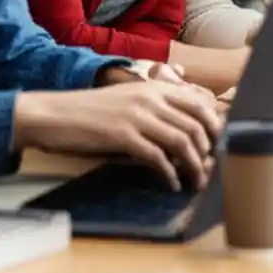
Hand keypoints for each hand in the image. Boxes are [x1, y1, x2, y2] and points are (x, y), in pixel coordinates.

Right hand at [12, 80, 221, 191]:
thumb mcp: (128, 100)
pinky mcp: (123, 136)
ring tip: (196, 182)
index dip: (215, 127)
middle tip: (210, 169)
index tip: (219, 145)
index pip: (199, 105)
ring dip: (194, 167)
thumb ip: (156, 109)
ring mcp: (137, 116)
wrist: (53, 114)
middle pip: (195, 126)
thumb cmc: (90, 111)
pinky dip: (170, 174)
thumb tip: (184, 131)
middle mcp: (150, 98)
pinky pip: (157, 158)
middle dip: (208, 151)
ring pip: (181, 142)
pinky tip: (172, 184)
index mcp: (154, 88)